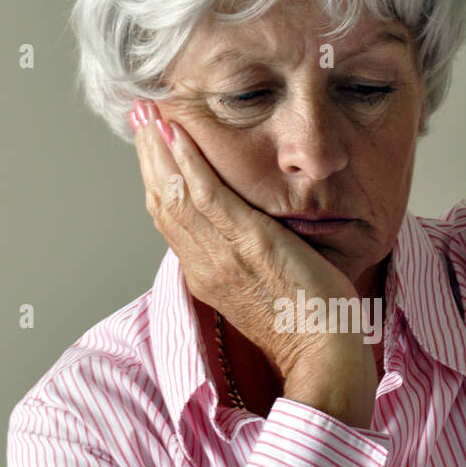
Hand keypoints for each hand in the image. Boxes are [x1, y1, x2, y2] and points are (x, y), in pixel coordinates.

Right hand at [132, 100, 375, 383]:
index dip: (156, 178)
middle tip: (141, 113)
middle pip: (163, 201)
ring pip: (176, 193)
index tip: (152, 144)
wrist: (324, 354)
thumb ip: (247, 263)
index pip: (170, 218)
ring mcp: (222, 255)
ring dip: (160, 147)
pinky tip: (178, 134)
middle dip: (149, 154)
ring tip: (151, 111)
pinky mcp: (249, 244)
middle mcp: (204, 265)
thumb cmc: (306, 328)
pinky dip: (188, 162)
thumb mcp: (264, 291)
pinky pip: (207, 196)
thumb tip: (246, 238)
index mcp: (206, 276)